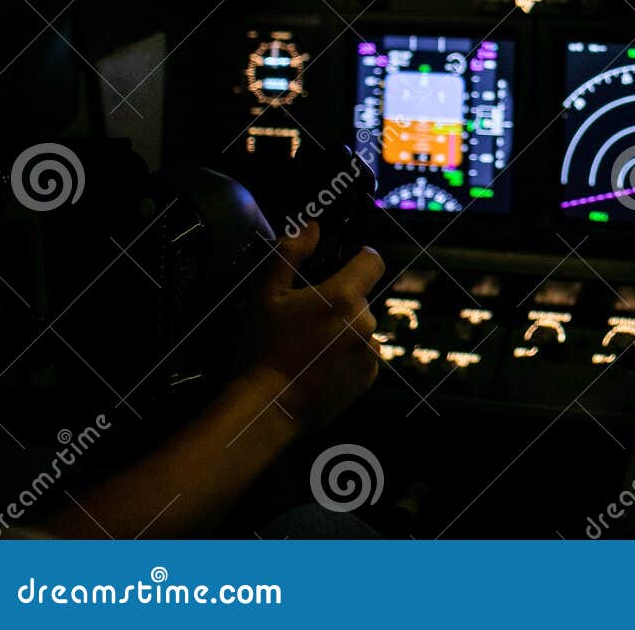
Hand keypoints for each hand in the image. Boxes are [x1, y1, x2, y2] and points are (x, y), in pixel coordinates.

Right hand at [243, 221, 384, 433]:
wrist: (265, 408)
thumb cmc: (262, 348)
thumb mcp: (265, 294)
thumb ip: (289, 253)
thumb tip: (312, 226)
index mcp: (344, 296)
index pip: (372, 261)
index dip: (359, 258)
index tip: (344, 265)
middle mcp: (365, 322)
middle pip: (359, 299)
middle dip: (339, 304)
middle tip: (305, 320)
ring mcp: (369, 352)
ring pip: (361, 329)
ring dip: (344, 332)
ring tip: (308, 348)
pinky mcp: (368, 378)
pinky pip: (362, 356)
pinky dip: (346, 357)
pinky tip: (318, 366)